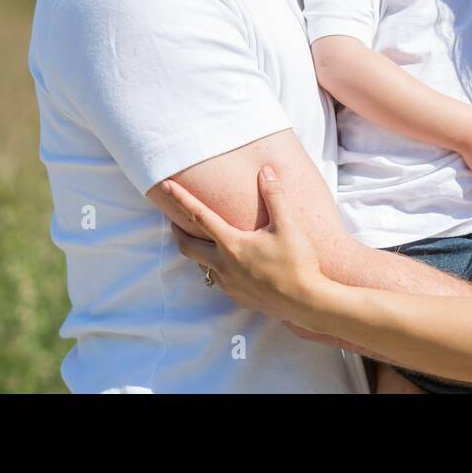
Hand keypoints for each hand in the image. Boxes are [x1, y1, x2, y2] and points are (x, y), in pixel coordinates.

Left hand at [157, 166, 331, 329]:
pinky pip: (219, 280)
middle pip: (187, 247)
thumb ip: (274, 196)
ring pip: (202, 265)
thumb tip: (265, 171)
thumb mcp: (287, 225)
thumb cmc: (296, 262)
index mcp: (232, 244)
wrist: (306, 302)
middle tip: (174, 221)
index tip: (165, 186)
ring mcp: (229, 284)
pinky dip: (217, 268)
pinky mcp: (238, 297)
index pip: (199, 216)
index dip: (181, 199)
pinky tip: (231, 265)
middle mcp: (223, 265)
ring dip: (198, 252)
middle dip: (177, 231)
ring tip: (205, 242)